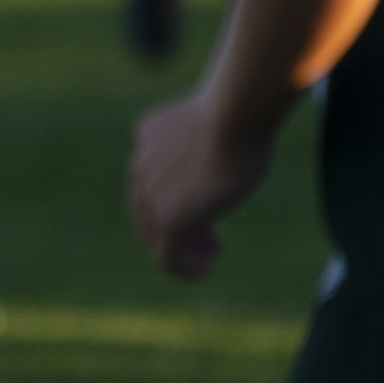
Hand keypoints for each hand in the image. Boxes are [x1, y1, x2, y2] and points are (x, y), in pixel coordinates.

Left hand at [128, 92, 272, 276]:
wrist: (234, 115)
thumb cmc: (242, 113)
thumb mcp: (216, 123)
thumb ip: (207, 140)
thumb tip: (225, 146)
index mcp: (149, 137)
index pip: (152, 180)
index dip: (179, 197)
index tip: (209, 204)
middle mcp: (141, 165)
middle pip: (148, 210)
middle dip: (180, 226)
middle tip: (213, 237)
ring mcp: (150, 194)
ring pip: (156, 235)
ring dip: (183, 248)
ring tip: (210, 254)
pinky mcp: (167, 218)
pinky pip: (166, 257)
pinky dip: (184, 268)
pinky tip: (204, 269)